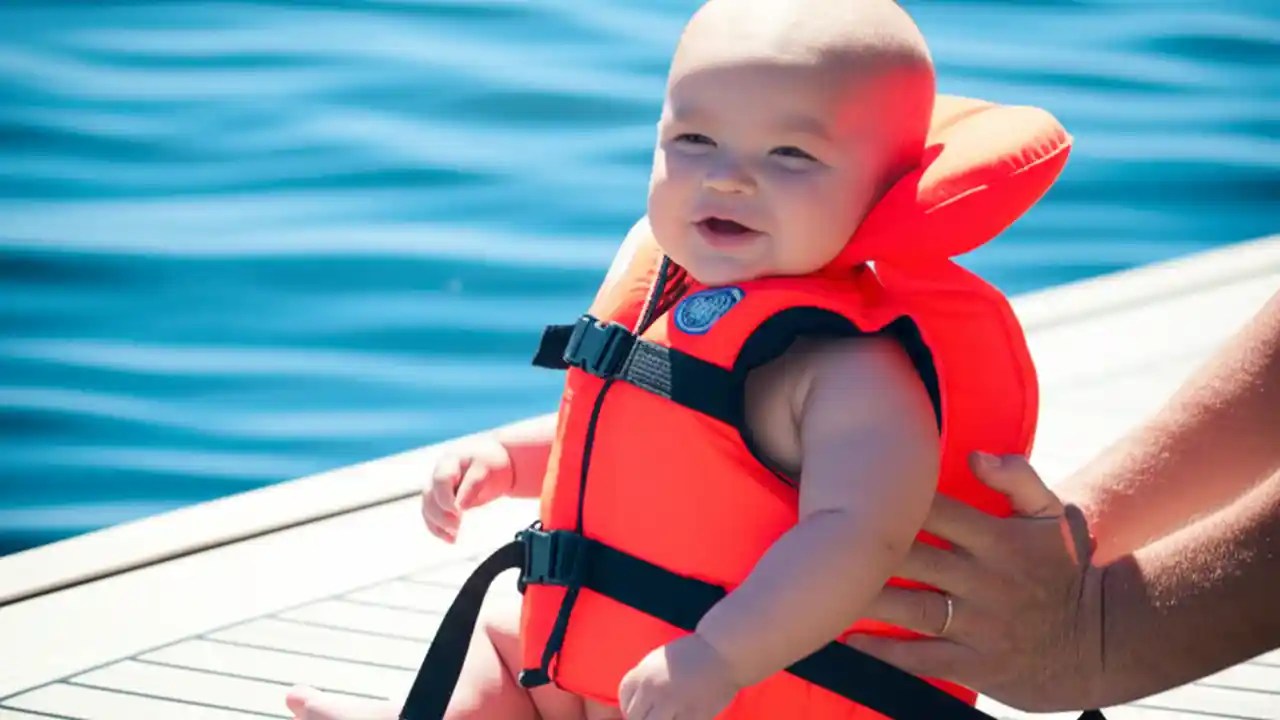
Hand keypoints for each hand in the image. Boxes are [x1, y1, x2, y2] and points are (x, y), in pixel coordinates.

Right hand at [421, 434, 514, 542]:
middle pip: (430, 497)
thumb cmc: (490, 462)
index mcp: (449, 462)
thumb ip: (473, 485)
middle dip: (441, 514)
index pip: (441, 481)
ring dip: (438, 525)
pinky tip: (451, 539)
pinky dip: (438, 529)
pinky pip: (432, 516)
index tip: (459, 512)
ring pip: (428, 508)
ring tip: (454, 536)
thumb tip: (461, 507)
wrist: (491, 461)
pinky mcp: (440, 501)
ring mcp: (436, 488)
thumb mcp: (486, 469)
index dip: (447, 499)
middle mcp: (437, 475)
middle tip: (457, 526)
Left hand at [618, 634, 740, 719]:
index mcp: (641, 674)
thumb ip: (643, 683)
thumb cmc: (690, 655)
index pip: (624, 704)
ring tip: (673, 714)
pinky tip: (686, 715)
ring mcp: (672, 704)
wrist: (722, 651)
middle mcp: (652, 689)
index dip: (632, 710)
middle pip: (635, 719)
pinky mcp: (693, 716)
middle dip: (645, 719)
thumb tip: (632, 709)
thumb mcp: (657, 661)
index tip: (644, 710)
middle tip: (662, 713)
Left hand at [845, 452, 1104, 711]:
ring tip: (820, 586)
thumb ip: (1018, 478)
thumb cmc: (1065, 569)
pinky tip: (845, 635)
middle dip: (865, 548)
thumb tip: (974, 455)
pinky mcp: (975, 664)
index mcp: (998, 539)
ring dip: (864, 598)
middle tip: (815, 535)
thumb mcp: (1053, 516)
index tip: (845, 487)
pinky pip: (920, 656)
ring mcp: (978, 625)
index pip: (935, 511)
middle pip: (912, 558)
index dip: (891, 499)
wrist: (1099, 642)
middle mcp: (985, 581)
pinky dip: (882, 648)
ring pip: (910, 608)